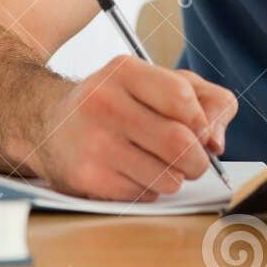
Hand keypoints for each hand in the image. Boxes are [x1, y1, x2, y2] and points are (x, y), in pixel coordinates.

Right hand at [32, 54, 238, 200]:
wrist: (50, 126)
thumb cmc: (118, 104)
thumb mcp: (158, 84)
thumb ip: (206, 100)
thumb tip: (216, 141)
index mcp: (124, 71)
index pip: (183, 98)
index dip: (201, 121)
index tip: (197, 129)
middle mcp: (104, 103)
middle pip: (180, 142)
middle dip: (198, 159)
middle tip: (192, 160)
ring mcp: (94, 142)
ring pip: (168, 176)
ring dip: (175, 178)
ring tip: (160, 166)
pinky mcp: (89, 178)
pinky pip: (145, 195)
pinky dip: (150, 190)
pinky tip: (133, 174)